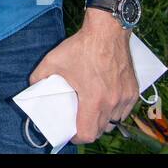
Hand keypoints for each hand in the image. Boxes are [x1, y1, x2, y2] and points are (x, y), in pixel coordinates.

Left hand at [28, 7, 138, 144]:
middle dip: (88, 129)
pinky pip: (125, 110)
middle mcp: (113, 101)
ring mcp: (125, 96)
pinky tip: (106, 102)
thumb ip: (39, 76)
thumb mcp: (53, 61)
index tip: (71, 132)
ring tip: (92, 111)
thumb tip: (34, 86)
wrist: (107, 30)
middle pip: (101, 129)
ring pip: (115, 121)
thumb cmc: (82, 46)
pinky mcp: (133, 90)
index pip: (88, 133)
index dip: (77, 137)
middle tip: (79, 120)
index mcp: (94, 99)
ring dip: (103, 120)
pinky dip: (116, 110)